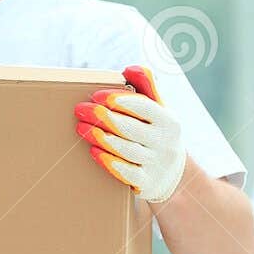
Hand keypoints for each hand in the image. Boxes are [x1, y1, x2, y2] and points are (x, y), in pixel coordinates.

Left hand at [74, 65, 186, 203]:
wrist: (173, 177)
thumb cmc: (157, 136)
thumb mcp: (159, 113)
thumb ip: (146, 89)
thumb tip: (131, 69)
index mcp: (169, 121)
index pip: (144, 107)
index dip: (120, 100)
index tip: (97, 95)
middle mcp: (166, 143)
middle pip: (131, 128)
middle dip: (103, 117)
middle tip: (80, 109)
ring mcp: (157, 165)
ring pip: (126, 149)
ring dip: (102, 137)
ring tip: (82, 128)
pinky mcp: (146, 184)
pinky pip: (126, 172)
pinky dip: (109, 162)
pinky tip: (94, 152)